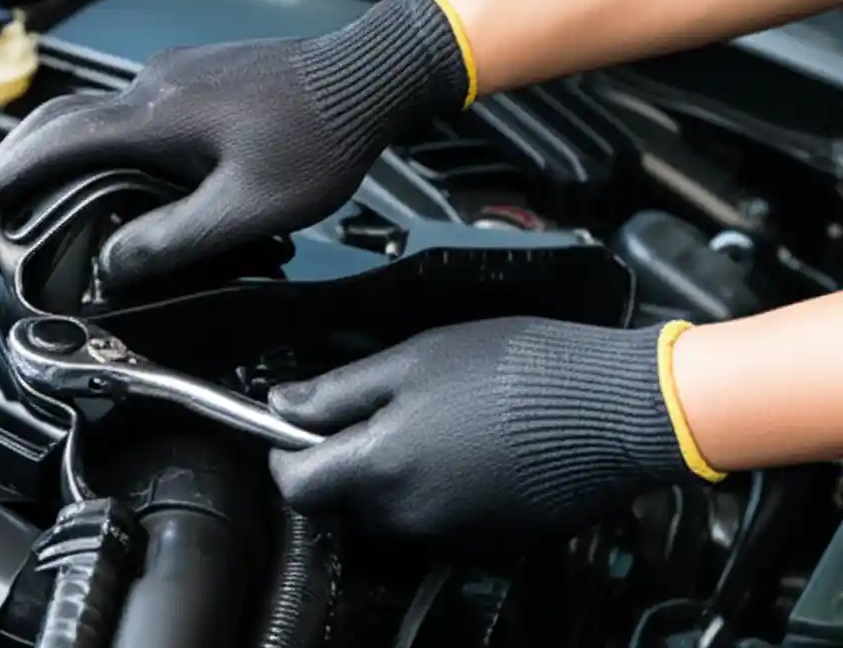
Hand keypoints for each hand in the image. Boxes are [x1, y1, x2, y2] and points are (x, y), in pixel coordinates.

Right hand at [0, 0, 469, 290]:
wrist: (369, 74)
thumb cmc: (321, 136)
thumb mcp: (249, 209)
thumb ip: (176, 241)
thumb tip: (116, 267)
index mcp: (159, 118)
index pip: (59, 143)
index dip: (7, 175)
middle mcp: (156, 86)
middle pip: (61, 119)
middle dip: (14, 158)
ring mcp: (176, 75)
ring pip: (93, 110)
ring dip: (54, 146)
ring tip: (31, 182)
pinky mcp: (199, 77)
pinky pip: (128, 107)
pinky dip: (96, 136)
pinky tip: (107, 160)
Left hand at [268, 317, 697, 541]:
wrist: (619, 408)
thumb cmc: (520, 370)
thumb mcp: (416, 359)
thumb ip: (339, 390)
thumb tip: (281, 405)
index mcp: (381, 469)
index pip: (294, 486)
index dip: (283, 452)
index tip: (294, 424)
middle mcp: (408, 517)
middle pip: (336, 505)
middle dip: (335, 462)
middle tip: (367, 410)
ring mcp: (449, 535)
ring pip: (384, 513)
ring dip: (384, 475)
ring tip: (426, 419)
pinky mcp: (487, 540)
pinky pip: (431, 520)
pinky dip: (430, 489)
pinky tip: (463, 445)